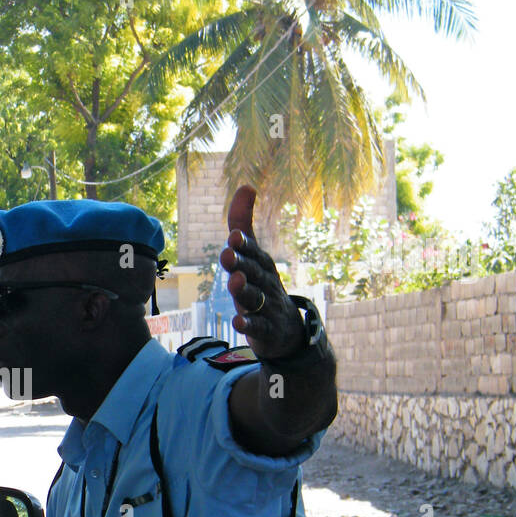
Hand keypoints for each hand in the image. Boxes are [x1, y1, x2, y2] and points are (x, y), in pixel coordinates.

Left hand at [220, 185, 304, 360]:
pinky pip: (257, 326)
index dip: (243, 244)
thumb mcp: (253, 256)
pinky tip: (236, 321)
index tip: (233, 235)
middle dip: (241, 262)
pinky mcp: (266, 330)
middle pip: (253, 272)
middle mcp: (266, 283)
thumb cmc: (264, 287)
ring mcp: (267, 307)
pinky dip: (248, 324)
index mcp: (261, 265)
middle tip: (227, 254)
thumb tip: (246, 185)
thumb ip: (243, 224)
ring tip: (233, 282)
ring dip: (244, 289)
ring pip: (255, 297)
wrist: (288, 331)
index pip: (252, 252)